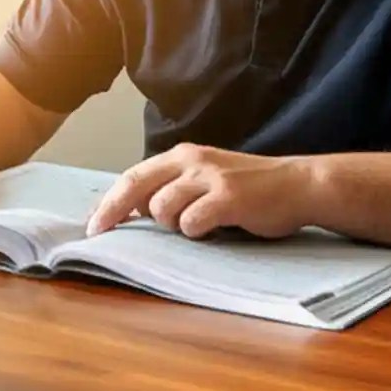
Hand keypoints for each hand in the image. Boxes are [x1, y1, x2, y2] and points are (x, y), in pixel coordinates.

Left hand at [86, 144, 314, 238]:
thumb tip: (135, 209)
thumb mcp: (205, 178)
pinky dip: (196, 232)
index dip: (108, 201)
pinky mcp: (228, 197)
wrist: (299, 184)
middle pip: (135, 186)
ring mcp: (209, 177)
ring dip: (173, 225)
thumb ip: (174, 187)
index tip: (92, 224)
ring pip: (163, 209)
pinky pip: (192, 222)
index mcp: (182, 156)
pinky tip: (215, 228)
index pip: (133, 176)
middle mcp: (191, 161)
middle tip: (100, 233)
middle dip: (113, 212)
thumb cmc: (250, 188)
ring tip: (198, 224)